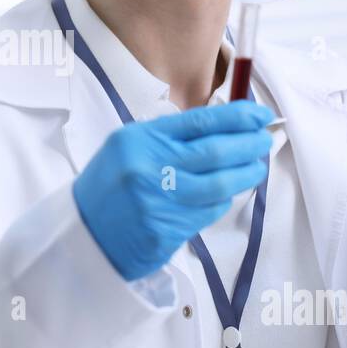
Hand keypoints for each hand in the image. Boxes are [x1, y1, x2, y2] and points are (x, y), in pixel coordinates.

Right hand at [72, 100, 273, 281]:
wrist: (81, 233)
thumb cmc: (110, 185)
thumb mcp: (129, 146)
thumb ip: (171, 136)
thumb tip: (225, 127)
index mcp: (140, 139)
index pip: (201, 121)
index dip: (237, 117)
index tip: (259, 114)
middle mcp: (150, 168)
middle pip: (216, 152)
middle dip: (249, 144)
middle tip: (264, 140)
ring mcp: (159, 202)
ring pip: (219, 185)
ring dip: (245, 175)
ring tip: (255, 167)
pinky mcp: (166, 231)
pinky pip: (208, 212)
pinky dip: (222, 201)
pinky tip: (223, 194)